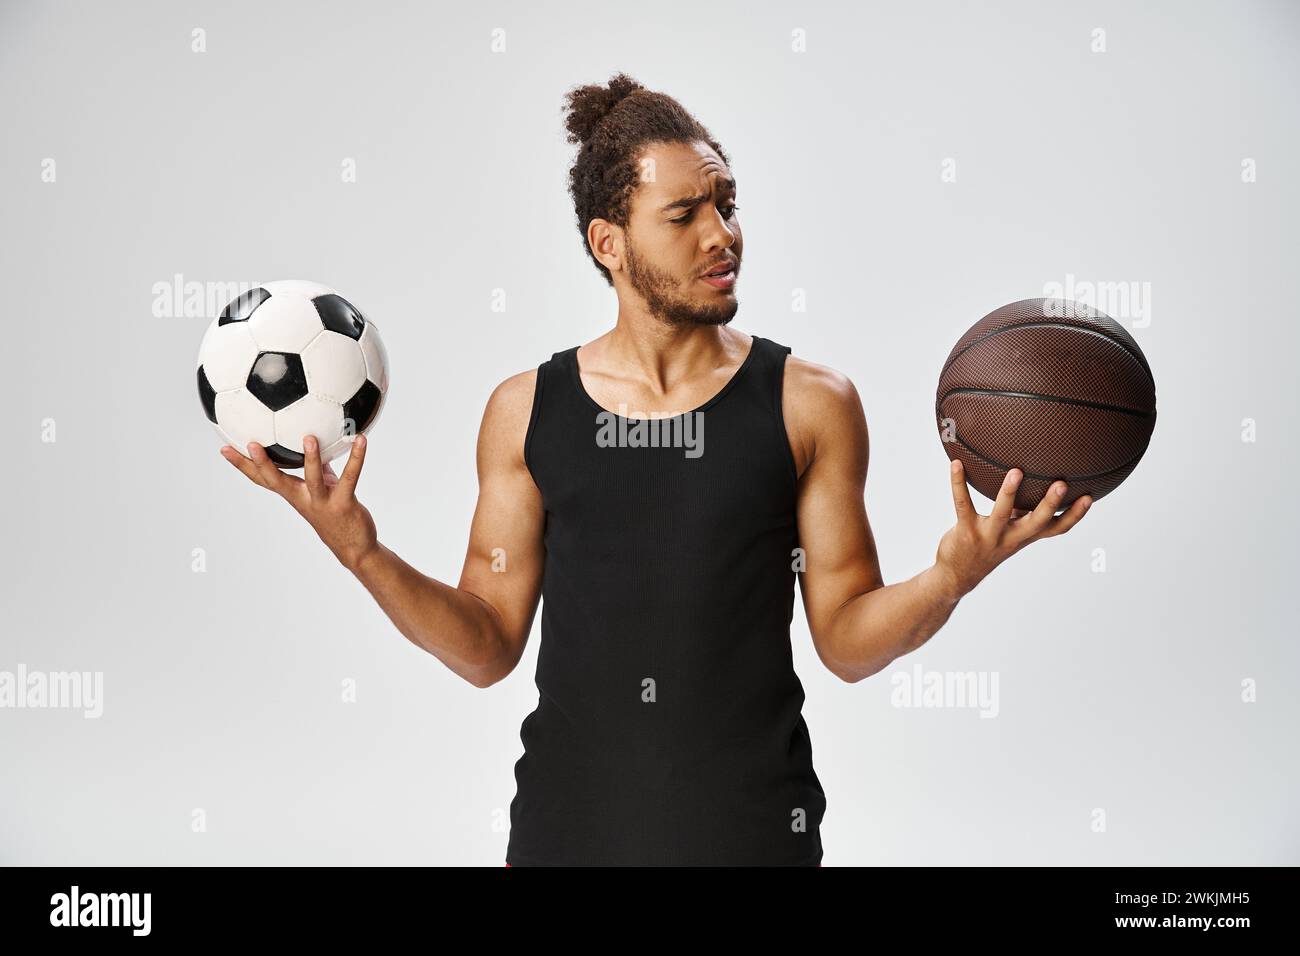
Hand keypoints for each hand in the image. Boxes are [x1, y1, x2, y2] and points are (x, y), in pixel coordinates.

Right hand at [219, 434, 378, 572]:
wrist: (354, 548)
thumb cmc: (336, 514)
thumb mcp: (322, 488)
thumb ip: (317, 469)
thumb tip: (312, 443)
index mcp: (294, 493)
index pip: (262, 478)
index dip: (243, 465)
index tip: (225, 448)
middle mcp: (303, 498)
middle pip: (277, 481)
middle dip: (262, 463)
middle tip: (249, 444)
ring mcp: (322, 502)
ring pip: (313, 479)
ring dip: (311, 458)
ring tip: (309, 437)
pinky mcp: (343, 503)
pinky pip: (350, 477)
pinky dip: (357, 458)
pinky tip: (362, 440)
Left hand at [935, 460, 1091, 598]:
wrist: (957, 576)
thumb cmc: (987, 545)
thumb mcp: (1009, 533)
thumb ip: (1021, 512)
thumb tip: (1032, 481)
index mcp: (1024, 537)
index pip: (1056, 529)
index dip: (1074, 515)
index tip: (1090, 497)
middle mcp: (1010, 538)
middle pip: (1036, 522)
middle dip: (1050, 504)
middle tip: (1062, 484)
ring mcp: (988, 535)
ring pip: (1001, 512)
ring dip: (1009, 492)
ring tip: (1016, 471)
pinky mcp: (966, 531)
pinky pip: (962, 503)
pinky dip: (958, 483)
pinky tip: (955, 464)